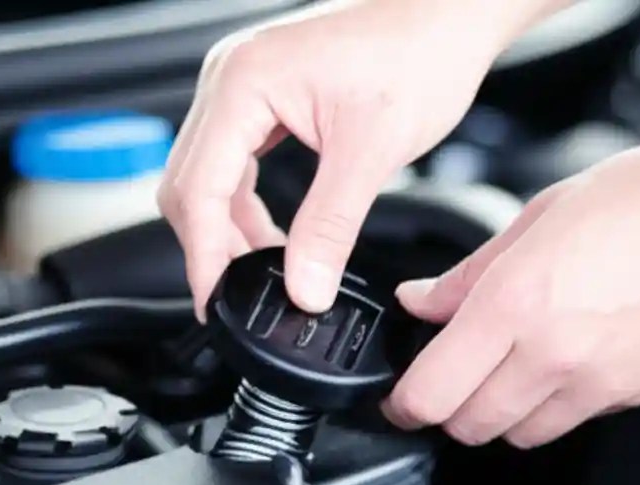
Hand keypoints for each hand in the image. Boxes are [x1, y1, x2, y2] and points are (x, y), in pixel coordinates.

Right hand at [159, 0, 552, 316]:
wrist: (451, 15)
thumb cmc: (420, 52)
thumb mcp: (372, 152)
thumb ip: (330, 227)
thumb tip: (304, 287)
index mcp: (243, 82)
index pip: (197, 187)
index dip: (204, 254)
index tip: (215, 301)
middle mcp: (231, 76)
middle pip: (188, 182)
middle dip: (211, 244)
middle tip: (242, 295)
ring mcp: (244, 83)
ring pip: (208, 174)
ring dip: (228, 227)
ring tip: (264, 271)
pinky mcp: (265, 93)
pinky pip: (234, 159)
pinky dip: (245, 203)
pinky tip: (275, 234)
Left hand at [382, 136, 639, 447]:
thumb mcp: (542, 214)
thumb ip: (471, 272)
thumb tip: (421, 302)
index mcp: (516, 301)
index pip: (431, 392)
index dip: (403, 403)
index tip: (399, 395)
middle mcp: (552, 354)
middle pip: (467, 428)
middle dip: (446, 411)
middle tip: (446, 380)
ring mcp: (597, 383)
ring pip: (518, 437)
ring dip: (498, 415)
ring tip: (505, 370)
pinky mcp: (633, 396)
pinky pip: (572, 422)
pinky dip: (551, 408)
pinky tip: (560, 363)